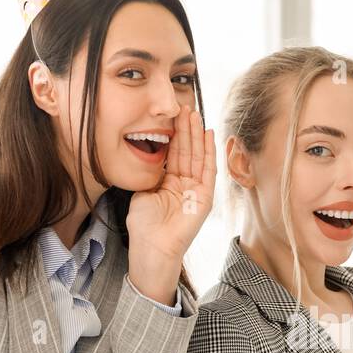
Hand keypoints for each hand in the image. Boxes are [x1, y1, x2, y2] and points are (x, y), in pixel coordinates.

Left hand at [125, 105, 215, 303]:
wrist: (152, 246)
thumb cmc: (145, 225)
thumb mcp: (143, 190)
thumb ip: (150, 172)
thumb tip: (148, 151)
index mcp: (170, 184)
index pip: (174, 154)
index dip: (174, 134)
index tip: (172, 115)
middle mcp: (185, 185)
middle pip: (187, 151)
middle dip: (186, 129)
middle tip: (185, 107)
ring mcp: (197, 191)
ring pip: (198, 156)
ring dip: (196, 135)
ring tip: (194, 114)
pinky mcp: (206, 197)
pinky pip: (209, 169)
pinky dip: (209, 151)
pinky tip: (208, 134)